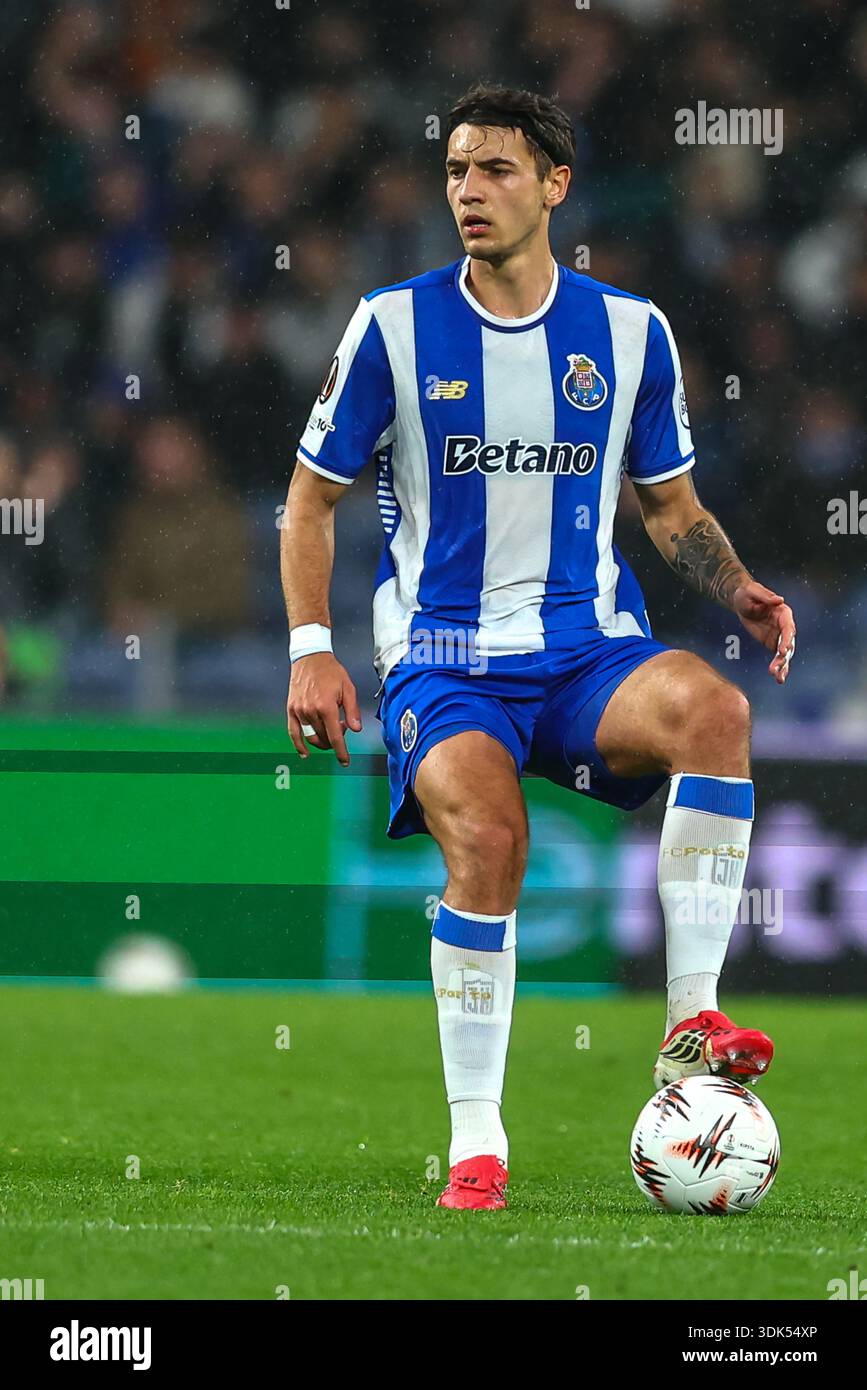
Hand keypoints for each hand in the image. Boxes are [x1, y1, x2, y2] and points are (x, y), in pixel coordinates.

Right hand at [286, 651, 361, 765]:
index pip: (335, 737)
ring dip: (322, 740)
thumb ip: (352, 711)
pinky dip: (299, 745)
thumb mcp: (348, 688)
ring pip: (311, 737)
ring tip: (329, 730)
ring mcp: (299, 710)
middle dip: (335, 740)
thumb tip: (356, 730)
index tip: (345, 762)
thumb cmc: (331, 671)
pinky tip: (304, 754)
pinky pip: (293, 732)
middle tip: (342, 727)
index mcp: (327, 706)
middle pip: (323, 738)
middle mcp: (311, 711)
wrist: (310, 657)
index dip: (341, 751)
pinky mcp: (291, 709)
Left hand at [732, 581, 795, 683]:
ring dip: (782, 666)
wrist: (741, 600)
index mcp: (784, 613)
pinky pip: (777, 657)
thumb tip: (779, 599)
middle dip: (783, 657)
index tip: (782, 651)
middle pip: (788, 643)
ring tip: (778, 677)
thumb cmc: (747, 593)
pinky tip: (779, 679)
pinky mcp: (772, 643)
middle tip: (776, 668)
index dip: (787, 640)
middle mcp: (785, 626)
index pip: (789, 628)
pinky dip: (779, 667)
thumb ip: (765, 595)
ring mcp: (779, 636)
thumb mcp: (752, 591)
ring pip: (784, 653)